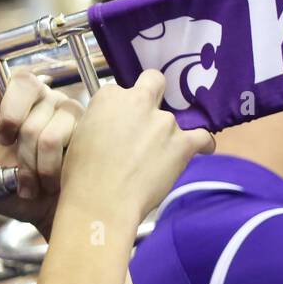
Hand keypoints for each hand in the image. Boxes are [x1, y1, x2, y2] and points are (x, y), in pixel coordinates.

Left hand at [0, 33, 82, 236]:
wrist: (54, 216)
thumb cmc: (19, 196)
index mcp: (8, 110)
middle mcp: (38, 102)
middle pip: (23, 83)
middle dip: (10, 116)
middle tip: (6, 143)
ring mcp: (65, 109)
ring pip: (37, 122)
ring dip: (28, 161)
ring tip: (31, 182)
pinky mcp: (88, 124)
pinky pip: (57, 138)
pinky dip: (45, 168)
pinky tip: (49, 181)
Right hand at [59, 70, 214, 223]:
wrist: (102, 201)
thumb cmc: (81, 175)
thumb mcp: (80, 136)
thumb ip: (102, 121)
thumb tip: (113, 128)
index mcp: (109, 97)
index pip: (120, 91)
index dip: (120, 109)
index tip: (119, 125)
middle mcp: (139, 102)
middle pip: (154, 82)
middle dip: (152, 94)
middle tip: (146, 119)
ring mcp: (164, 121)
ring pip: (172, 120)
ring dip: (167, 134)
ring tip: (158, 159)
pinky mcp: (182, 143)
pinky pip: (202, 137)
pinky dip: (202, 143)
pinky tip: (202, 149)